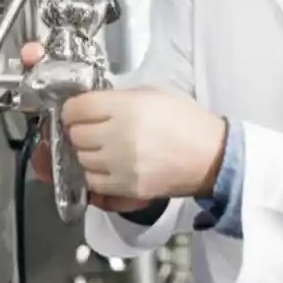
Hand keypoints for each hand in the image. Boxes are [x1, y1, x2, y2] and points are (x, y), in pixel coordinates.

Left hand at [63, 88, 226, 200]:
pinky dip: (94, 174)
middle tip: (90, 129)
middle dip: (79, 131)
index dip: (72, 109)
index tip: (77, 112)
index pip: (76, 108)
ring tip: (100, 148)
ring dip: (86, 153)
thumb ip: (118, 99)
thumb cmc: (183, 119)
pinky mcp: (128, 188)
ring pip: (81, 160)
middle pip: (75, 135)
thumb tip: (91, 107)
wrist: (210, 156)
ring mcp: (121, 166)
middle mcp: (118, 137)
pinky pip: (93, 183)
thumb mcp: (151, 94)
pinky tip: (106, 167)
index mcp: (125, 108)